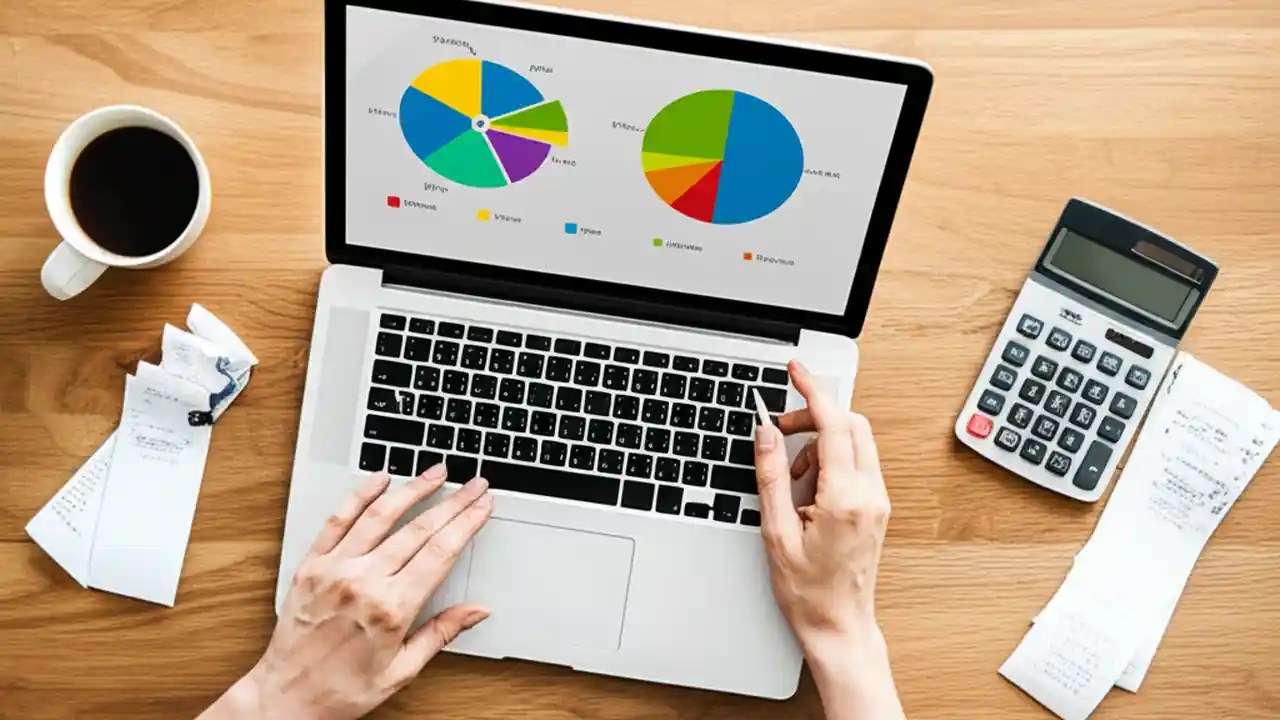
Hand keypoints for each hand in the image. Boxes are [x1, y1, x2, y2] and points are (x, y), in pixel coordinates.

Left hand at [201, 465, 492, 719]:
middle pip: (419, 529)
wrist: (286, 697)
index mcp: (391, 610)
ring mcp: (335, 570)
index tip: (482, 506)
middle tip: (473, 484)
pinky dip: (360, 495)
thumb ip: (442, 632)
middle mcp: (363, 583)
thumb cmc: (342, 690)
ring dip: (412, 489)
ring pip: (380, 515)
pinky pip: (338, 520)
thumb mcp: (402, 669)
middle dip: (452, 502)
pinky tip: (379, 480)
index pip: (441, 552)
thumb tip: (477, 610)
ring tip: (434, 473)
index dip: (466, 523)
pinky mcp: (311, 565)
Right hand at [754, 360, 902, 718]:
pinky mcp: (876, 506)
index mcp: (846, 498)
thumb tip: (767, 434)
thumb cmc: (808, 592)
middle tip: (783, 429)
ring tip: (792, 476)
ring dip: (822, 441)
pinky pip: (857, 463)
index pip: (834, 424)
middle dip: (816, 415)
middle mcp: (870, 495)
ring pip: (855, 441)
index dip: (813, 390)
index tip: (797, 371)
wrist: (839, 626)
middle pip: (850, 424)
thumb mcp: (776, 533)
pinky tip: (807, 488)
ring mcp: (878, 500)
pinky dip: (830, 460)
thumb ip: (771, 476)